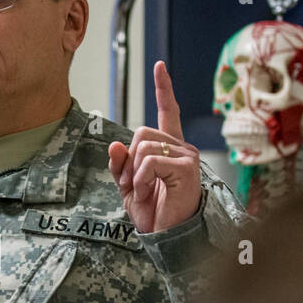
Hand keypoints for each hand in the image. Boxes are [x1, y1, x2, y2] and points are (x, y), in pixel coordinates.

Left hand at [108, 60, 201, 233]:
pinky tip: (150, 192)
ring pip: (143, 146)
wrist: (166, 237)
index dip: (163, 89)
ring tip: (144, 191)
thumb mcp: (128, 186)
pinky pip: (150, 161)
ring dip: (135, 173)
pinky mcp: (187, 168)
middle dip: (129, 160)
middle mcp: (182, 148)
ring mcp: (187, 156)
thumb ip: (120, 165)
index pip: (167, 112)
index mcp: (169, 149)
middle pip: (142, 132)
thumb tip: (115, 143)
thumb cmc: (153, 213)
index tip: (159, 65)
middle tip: (134, 185)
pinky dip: (142, 179)